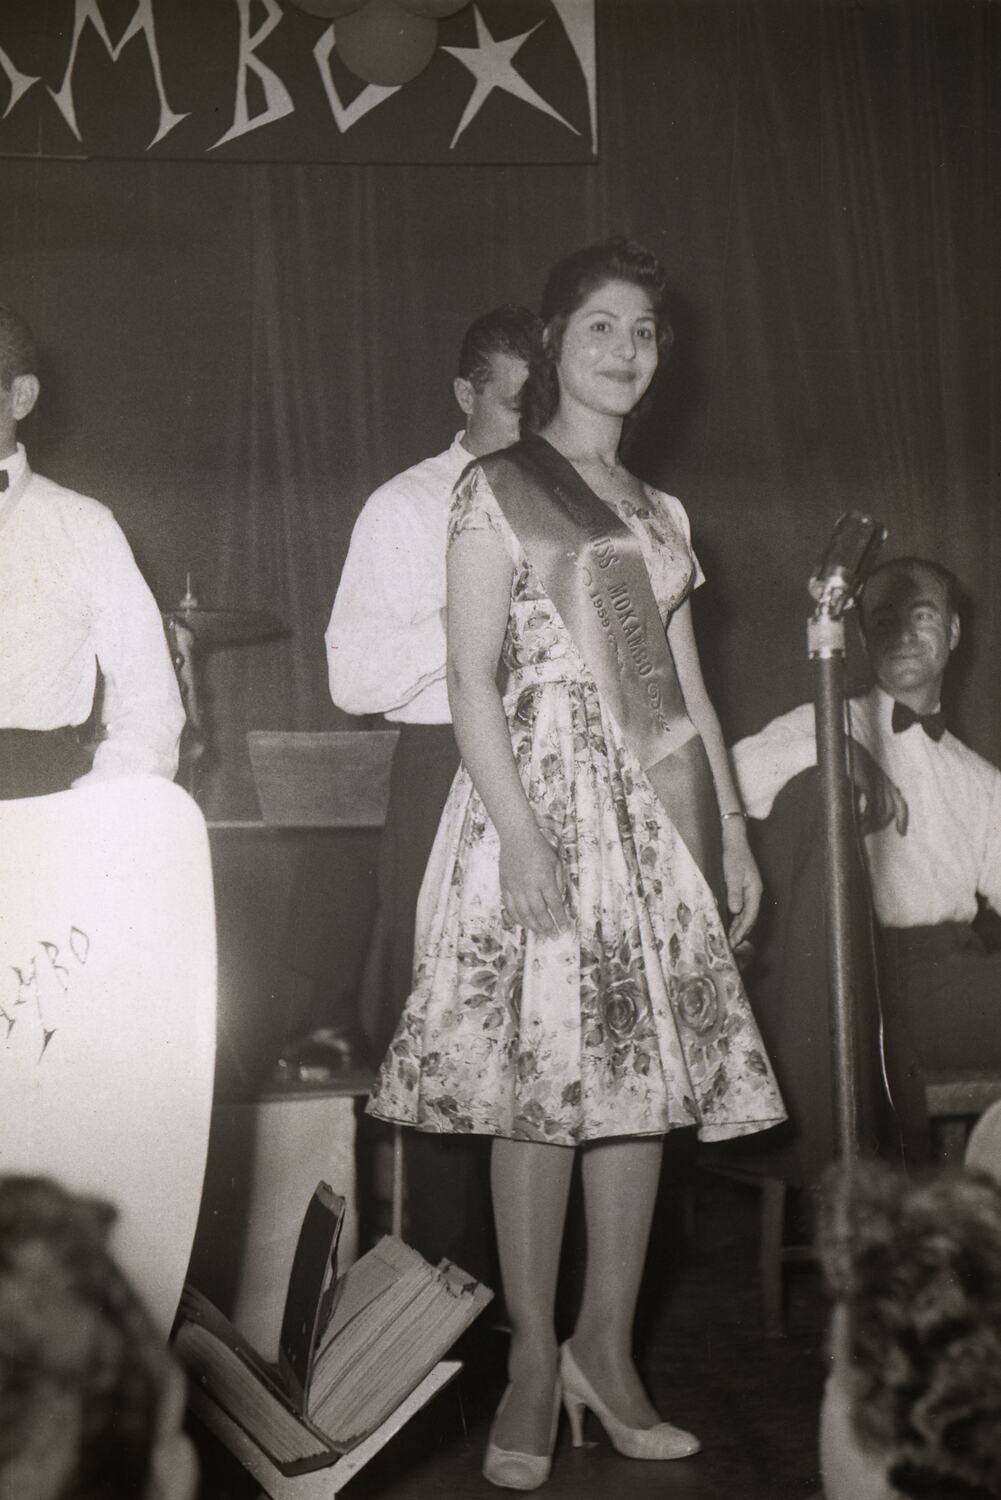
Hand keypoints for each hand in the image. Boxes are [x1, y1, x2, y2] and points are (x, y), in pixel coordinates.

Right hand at [499, 824, 569, 936]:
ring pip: (523, 913)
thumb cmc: (539, 847)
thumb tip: (557, 901)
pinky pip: (510, 906)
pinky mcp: (505, 886)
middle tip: (554, 936)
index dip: (560, 918)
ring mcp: (515, 886)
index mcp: (544, 878)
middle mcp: (529, 885)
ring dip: (532, 925)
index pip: (554, 904)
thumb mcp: (555, 862)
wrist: (516, 836)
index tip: (565, 928)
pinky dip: (516, 917)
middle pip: (538, 912)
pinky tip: (523, 923)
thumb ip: (557, 882)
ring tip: (540, 933)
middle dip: (547, 926)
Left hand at [722, 819, 762, 946]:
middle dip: (741, 932)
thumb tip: (736, 911)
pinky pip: (743, 907)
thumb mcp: (732, 874)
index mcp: (754, 890)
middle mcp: (755, 892)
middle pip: (750, 917)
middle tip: (731, 946)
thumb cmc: (733, 855)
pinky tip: (730, 922)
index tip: (734, 942)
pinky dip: (737, 917)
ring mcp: (751, 890)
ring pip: (747, 913)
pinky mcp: (745, 887)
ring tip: (731, 938)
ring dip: (739, 926)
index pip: (750, 916)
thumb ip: (734, 893)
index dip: (742, 931)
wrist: (734, 840)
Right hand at [848, 740, 907, 836]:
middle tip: (864, 833)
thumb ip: (864, 794)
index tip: (901, 832)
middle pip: (890, 809)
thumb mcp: (857, 781)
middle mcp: (883, 781)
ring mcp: (877, 780)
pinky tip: (859, 823)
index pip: (899, 802)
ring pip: (882, 810)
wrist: (839, 746)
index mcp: (883, 781)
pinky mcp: (867, 780)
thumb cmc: (845, 763)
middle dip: (879, 825)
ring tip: (859, 831)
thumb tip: (862, 816)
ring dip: (872, 824)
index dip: (902, 818)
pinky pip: (873, 804)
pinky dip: (867, 817)